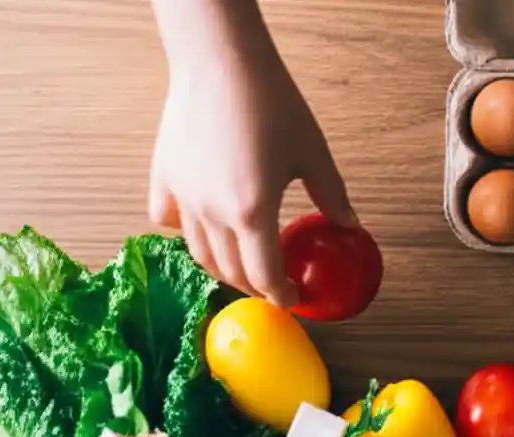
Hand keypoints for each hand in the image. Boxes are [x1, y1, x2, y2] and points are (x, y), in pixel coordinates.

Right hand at [148, 0, 355, 305]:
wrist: (221, 62)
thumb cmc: (271, 103)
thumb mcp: (313, 153)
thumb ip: (332, 196)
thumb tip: (350, 225)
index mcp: (252, 213)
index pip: (264, 276)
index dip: (280, 295)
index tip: (293, 298)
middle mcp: (212, 213)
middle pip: (230, 271)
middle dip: (254, 285)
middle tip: (273, 282)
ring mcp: (183, 197)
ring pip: (199, 252)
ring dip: (223, 266)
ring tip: (243, 263)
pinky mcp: (163, 177)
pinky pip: (168, 221)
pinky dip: (187, 233)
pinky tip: (205, 226)